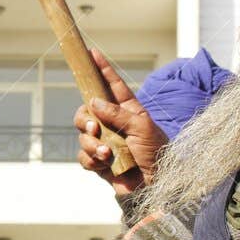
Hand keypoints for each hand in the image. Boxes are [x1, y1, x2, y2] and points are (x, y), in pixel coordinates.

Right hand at [74, 48, 167, 197]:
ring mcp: (105, 143)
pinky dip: (91, 159)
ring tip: (106, 153)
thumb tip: (93, 102)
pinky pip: (83, 155)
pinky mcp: (99, 162)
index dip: (102, 69)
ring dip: (92, 144)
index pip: (112, 85)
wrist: (155, 187)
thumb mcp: (142, 128)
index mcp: (128, 110)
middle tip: (94, 128)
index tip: (91, 53)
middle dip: (85, 119)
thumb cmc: (156, 154)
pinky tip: (104, 163)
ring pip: (83, 134)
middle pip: (87, 111)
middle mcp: (114, 124)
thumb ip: (117, 113)